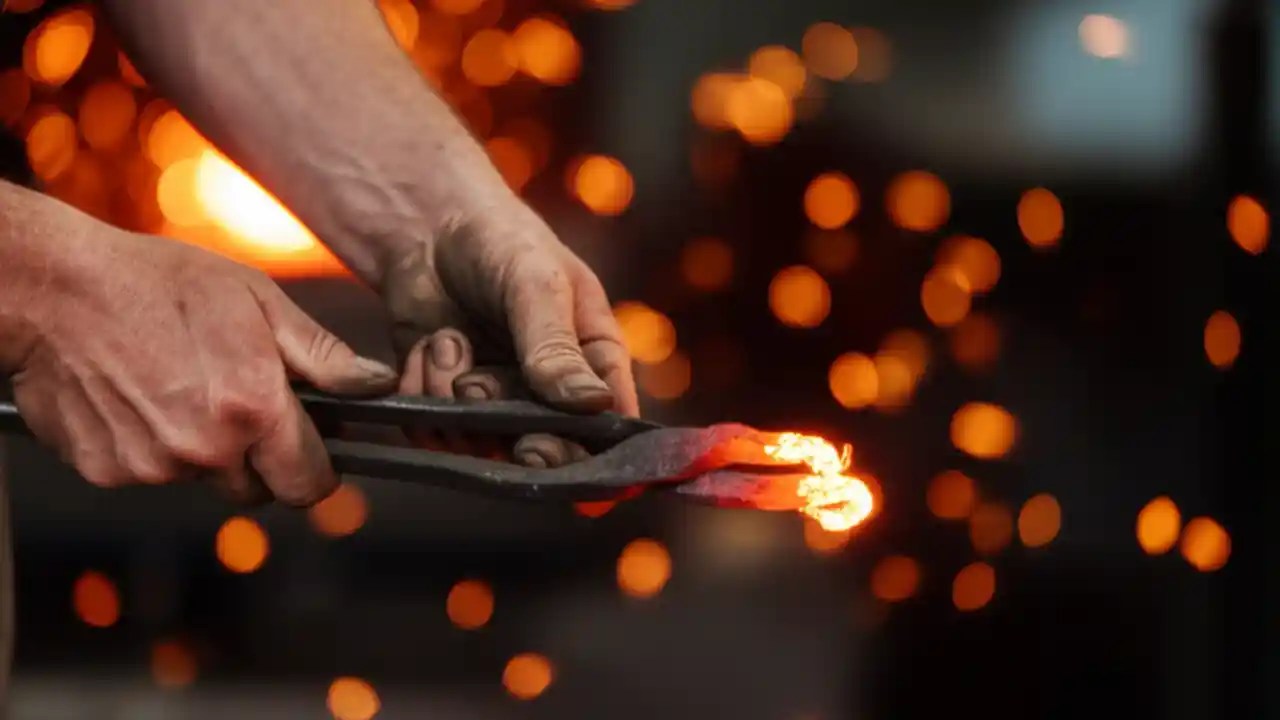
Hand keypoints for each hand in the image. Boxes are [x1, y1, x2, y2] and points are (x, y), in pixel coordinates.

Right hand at [0, 208, 397, 504]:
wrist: (53, 288)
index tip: (312, 453)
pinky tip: (140, 398)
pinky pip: (150, 474)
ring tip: (181, 388)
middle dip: (260, 462)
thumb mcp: (256, 301)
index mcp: (253, 409)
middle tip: (239, 408)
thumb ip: (320, 355)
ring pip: (202, 481)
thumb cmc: (156, 283)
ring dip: (203, 452)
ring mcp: (153, 466)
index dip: (316, 471)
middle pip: (257, 491)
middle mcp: (205, 449)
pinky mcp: (107, 471)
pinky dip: (152, 447)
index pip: (309, 484)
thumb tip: (373, 385)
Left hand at [380, 200, 637, 465]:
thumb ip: (557, 348)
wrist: (425, 223)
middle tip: (498, 415)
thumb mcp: (538, 285)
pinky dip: (423, 392)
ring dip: (458, 400)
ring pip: (483, 439)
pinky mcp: (446, 399)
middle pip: (548, 448)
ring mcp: (498, 398)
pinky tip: (427, 345)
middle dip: (518, 439)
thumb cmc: (501, 239)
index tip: (549, 450)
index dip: (589, 454)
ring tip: (451, 342)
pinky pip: (435, 425)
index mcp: (594, 361)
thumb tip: (592, 406)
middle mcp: (550, 391)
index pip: (608, 425)